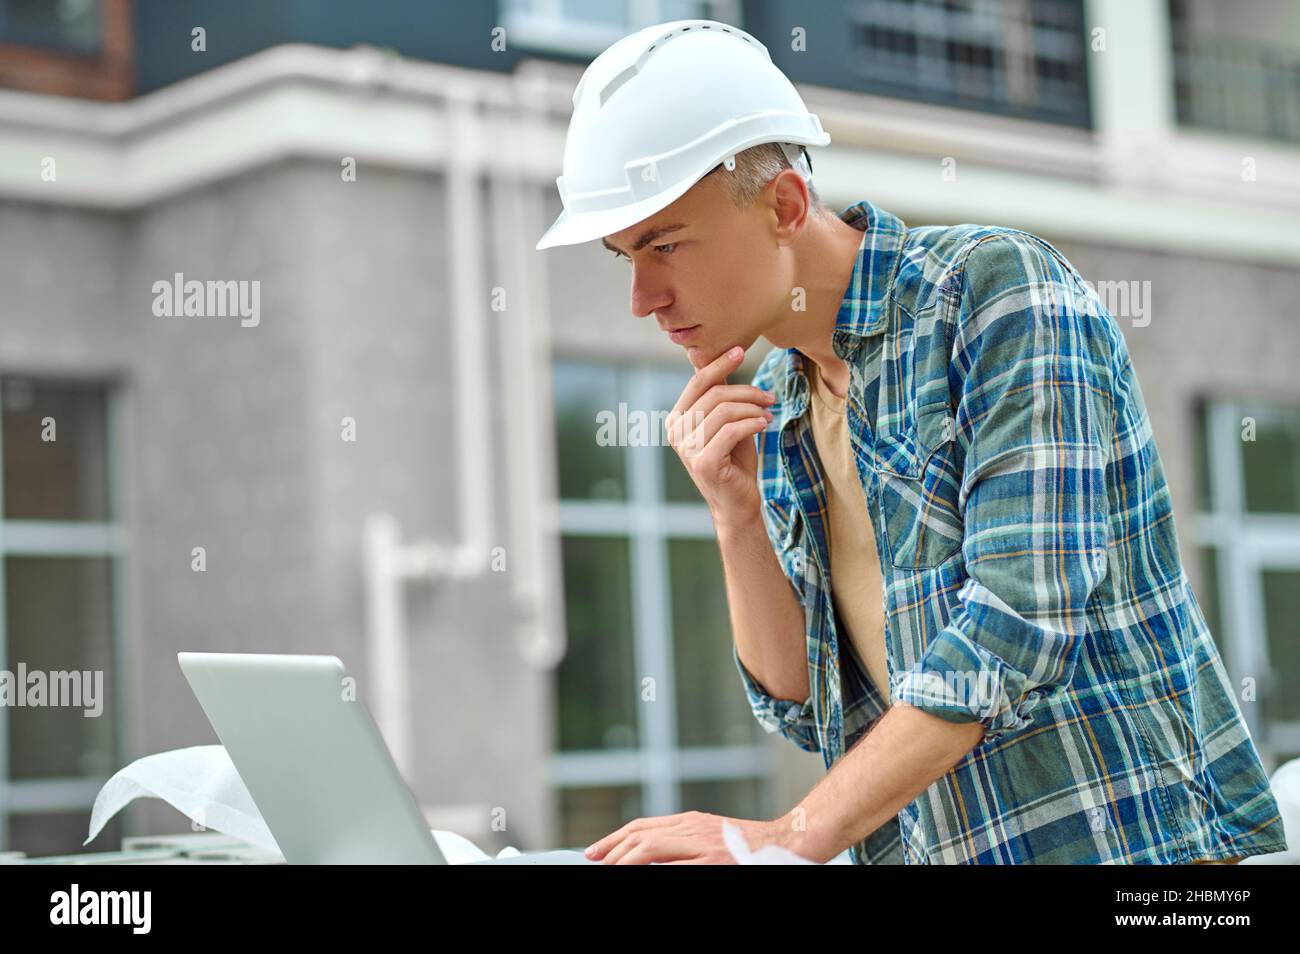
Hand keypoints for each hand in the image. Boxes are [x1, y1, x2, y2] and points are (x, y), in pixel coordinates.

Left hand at [582, 810, 804, 863]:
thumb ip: (681, 842)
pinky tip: (641, 876)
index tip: (594, 852)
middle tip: (595, 865)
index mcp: (690, 823)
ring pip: (652, 848)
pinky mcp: (715, 862)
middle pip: (641, 836)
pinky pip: (676, 868)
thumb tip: (647, 853)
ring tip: (609, 871)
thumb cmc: (750, 847)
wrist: (788, 843)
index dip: (613, 839)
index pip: (642, 827)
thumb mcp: (710, 837)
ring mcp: (704, 847)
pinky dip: (655, 871)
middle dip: (612, 851)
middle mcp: (694, 830)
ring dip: (625, 861)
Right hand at [665, 345, 774, 523]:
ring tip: (768, 415)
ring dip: (753, 409)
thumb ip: (721, 397)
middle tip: (769, 397)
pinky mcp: (703, 462)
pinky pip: (731, 431)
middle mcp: (675, 432)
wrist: (737, 503)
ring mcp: (686, 449)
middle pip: (715, 394)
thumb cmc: (734, 461)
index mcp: (677, 419)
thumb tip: (723, 359)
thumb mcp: (726, 423)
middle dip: (747, 391)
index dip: (720, 363)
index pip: (698, 381)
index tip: (741, 351)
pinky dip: (752, 424)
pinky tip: (765, 425)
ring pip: (725, 411)